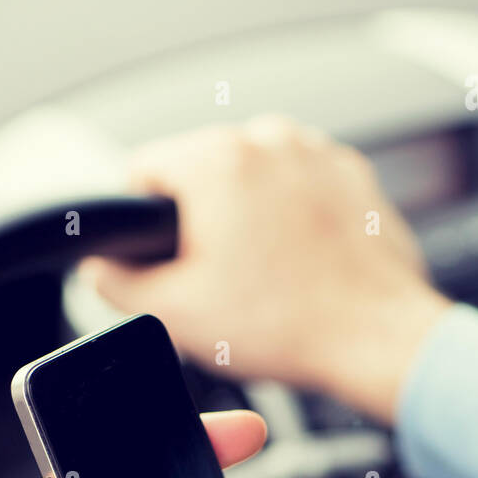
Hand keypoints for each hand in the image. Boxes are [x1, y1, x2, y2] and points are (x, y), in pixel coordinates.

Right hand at [78, 115, 451, 423]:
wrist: (377, 340)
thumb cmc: (288, 326)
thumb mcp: (176, 314)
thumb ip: (116, 283)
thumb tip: (99, 264)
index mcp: (216, 159)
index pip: (143, 171)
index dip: (142, 225)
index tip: (164, 263)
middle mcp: (268, 138)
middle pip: (201, 176)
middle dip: (201, 226)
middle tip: (221, 285)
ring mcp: (316, 153)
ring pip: (252, 184)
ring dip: (247, 224)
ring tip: (266, 281)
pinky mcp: (351, 177)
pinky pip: (299, 193)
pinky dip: (293, 225)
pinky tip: (300, 271)